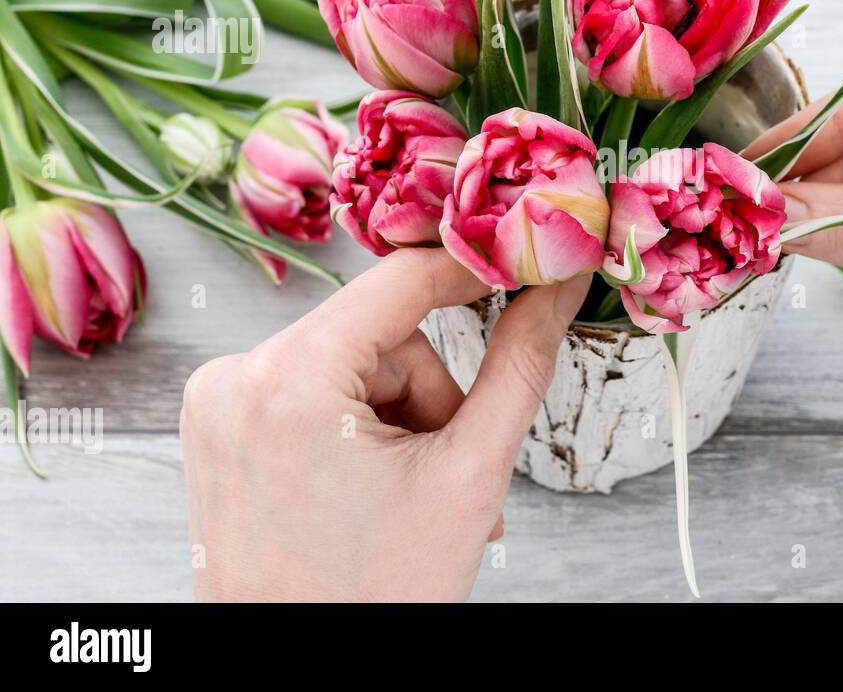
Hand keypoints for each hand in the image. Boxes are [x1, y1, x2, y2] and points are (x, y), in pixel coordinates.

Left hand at [180, 248, 589, 600]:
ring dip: (400, 420)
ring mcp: (217, 406)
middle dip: (430, 397)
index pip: (398, 280)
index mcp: (287, 380)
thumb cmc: (370, 600)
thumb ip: (519, 367)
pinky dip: (358, 432)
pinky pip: (313, 393)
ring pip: (351, 367)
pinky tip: (374, 491)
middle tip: (453, 467)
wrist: (298, 678)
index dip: (470, 269)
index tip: (521, 265)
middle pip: (379, 337)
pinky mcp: (218, 429)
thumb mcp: (468, 475)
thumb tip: (553, 288)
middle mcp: (234, 379)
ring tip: (414, 495)